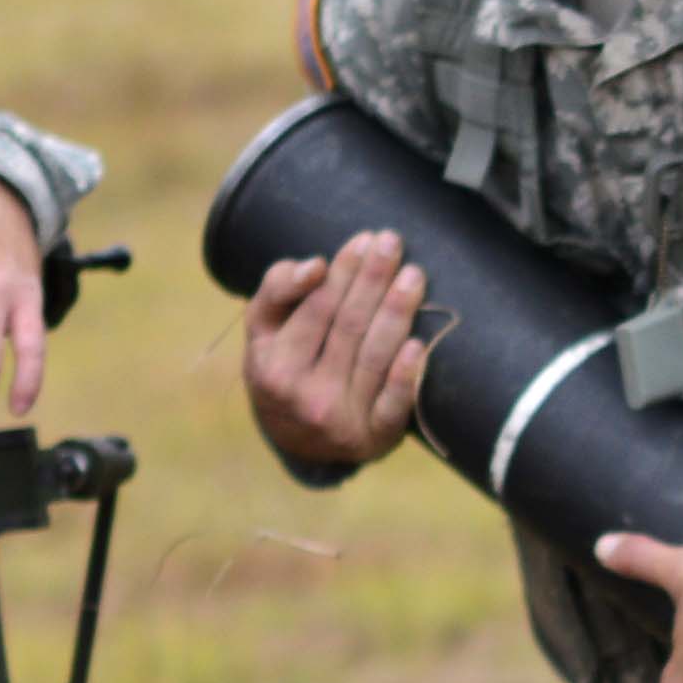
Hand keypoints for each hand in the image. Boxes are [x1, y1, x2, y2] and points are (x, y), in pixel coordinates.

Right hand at [242, 228, 437, 475]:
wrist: (300, 442)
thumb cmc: (284, 366)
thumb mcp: (263, 330)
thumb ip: (278, 289)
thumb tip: (316, 268)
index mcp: (272, 366)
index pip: (314, 309)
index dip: (342, 273)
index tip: (364, 240)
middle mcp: (304, 396)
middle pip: (348, 327)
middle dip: (372, 280)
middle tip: (393, 243)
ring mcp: (341, 420)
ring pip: (374, 357)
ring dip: (397, 312)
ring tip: (413, 275)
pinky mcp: (374, 438)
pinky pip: (393, 406)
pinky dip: (407, 376)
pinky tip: (419, 345)